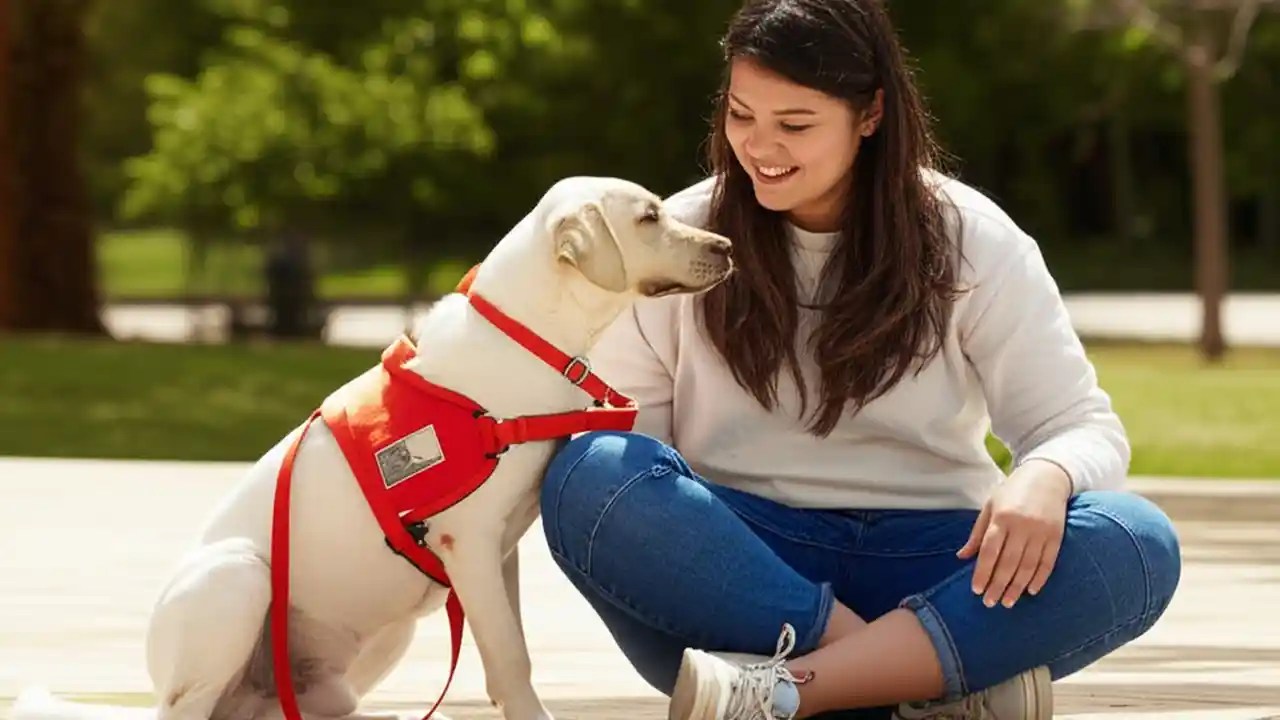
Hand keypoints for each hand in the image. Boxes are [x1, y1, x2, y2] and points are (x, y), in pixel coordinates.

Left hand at [957, 459, 1072, 607]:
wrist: (1047, 476)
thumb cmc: (1012, 492)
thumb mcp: (990, 506)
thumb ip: (977, 533)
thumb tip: (963, 557)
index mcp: (1002, 517)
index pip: (990, 550)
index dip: (982, 572)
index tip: (976, 590)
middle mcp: (1022, 525)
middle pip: (1008, 562)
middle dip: (998, 585)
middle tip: (990, 603)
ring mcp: (1041, 531)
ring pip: (1028, 566)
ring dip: (1017, 587)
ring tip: (1008, 602)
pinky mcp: (1057, 536)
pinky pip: (1048, 562)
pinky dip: (1039, 578)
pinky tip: (1030, 591)